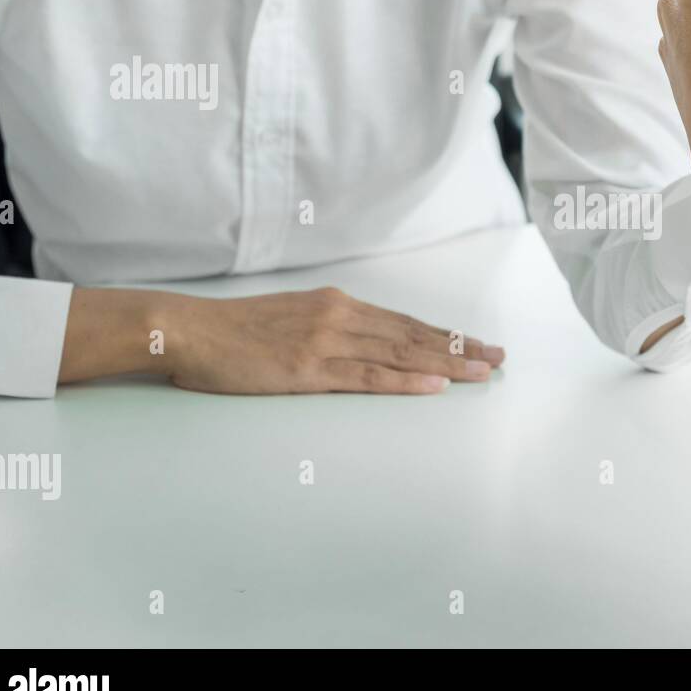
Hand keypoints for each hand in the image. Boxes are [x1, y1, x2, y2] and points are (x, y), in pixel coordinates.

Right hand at [59, 286, 504, 393]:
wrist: (190, 329)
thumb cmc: (236, 330)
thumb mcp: (293, 317)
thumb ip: (330, 326)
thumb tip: (364, 341)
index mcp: (337, 304)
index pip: (405, 322)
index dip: (444, 335)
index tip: (476, 344)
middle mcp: (340, 316)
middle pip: (414, 335)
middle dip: (460, 347)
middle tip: (499, 358)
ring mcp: (326, 342)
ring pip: (400, 354)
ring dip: (447, 364)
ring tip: (483, 372)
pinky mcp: (309, 369)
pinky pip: (367, 377)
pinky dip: (405, 382)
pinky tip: (435, 386)